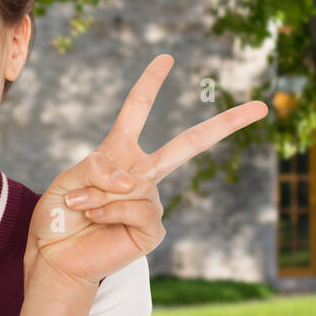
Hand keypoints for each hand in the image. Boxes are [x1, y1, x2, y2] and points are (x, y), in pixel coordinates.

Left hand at [28, 54, 267, 289]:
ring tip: (81, 207)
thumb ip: (96, 168)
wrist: (55, 257)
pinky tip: (96, 219)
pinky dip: (110, 210)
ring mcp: (150, 200)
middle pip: (188, 144)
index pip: (138, 110)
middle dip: (225, 124)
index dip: (150, 83)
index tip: (166, 58)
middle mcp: (142, 174)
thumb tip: (133, 180)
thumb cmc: (59, 218)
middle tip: (260, 107)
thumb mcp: (68, 180)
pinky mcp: (152, 228)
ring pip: (134, 184)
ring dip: (98, 194)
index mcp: (119, 153)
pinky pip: (138, 207)